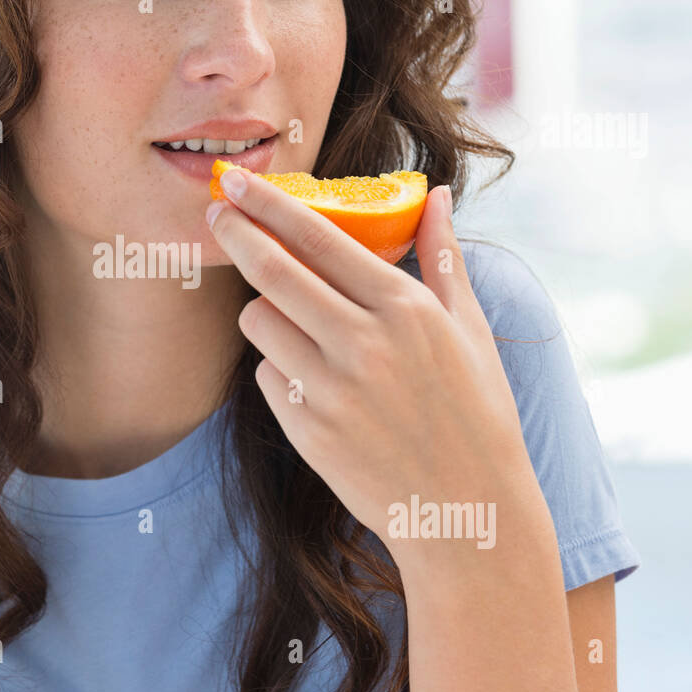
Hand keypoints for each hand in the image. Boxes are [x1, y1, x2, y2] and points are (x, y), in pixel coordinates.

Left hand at [205, 171, 551, 565]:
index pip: (317, 236)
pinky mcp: (307, 430)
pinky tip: (315, 382)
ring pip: (258, 322)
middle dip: (233, 232)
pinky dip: (279, 367)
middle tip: (216, 213)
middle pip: (270, 269)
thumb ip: (444, 256)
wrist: (467, 510)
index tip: (236, 181)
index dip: (266, 202)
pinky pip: (267, 376)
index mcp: (405, 307)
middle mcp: (363, 343)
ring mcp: (331, 389)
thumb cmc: (476, 412)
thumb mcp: (470, 329)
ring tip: (294, 319)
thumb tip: (437, 194)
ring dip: (263, 310)